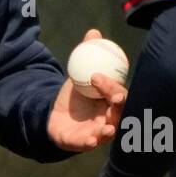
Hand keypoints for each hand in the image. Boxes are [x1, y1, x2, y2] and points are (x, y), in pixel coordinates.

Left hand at [47, 29, 126, 151]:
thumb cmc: (76, 95)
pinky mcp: (83, 143)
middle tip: (115, 98)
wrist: (55, 115)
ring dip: (109, 130)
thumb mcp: (79, 73)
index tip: (96, 76)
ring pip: (109, 132)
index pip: (119, 93)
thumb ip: (87, 54)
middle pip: (120, 113)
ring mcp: (98, 133)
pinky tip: (90, 140)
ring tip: (108, 128)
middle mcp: (110, 118)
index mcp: (111, 101)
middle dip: (120, 107)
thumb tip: (94, 32)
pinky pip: (88, 144)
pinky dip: (90, 142)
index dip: (111, 84)